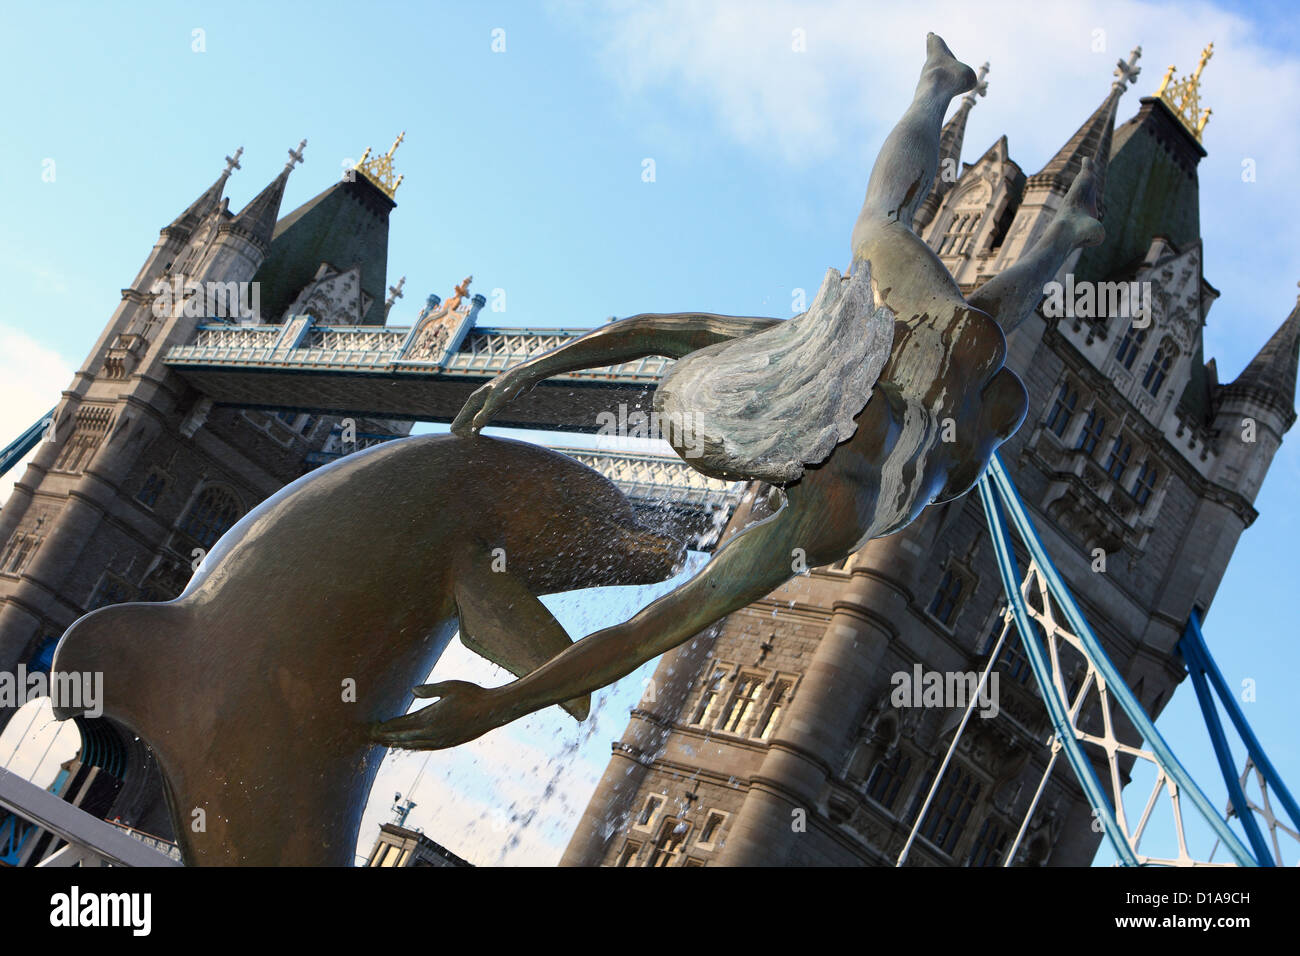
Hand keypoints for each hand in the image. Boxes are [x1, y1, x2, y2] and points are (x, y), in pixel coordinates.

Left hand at [371, 680, 504, 749]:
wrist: (491, 711)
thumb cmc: (471, 695)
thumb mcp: (448, 687)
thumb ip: (429, 690)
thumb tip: (412, 690)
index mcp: (429, 718)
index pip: (401, 725)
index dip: (385, 727)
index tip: (372, 728)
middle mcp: (432, 733)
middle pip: (403, 738)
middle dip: (387, 737)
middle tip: (372, 739)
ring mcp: (440, 740)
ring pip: (414, 745)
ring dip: (399, 744)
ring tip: (388, 744)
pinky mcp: (448, 743)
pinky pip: (426, 747)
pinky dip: (414, 747)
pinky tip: (412, 746)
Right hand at [450, 367, 532, 435]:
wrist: (523, 376)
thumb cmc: (509, 387)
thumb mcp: (497, 402)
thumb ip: (485, 413)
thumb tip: (474, 425)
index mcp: (476, 398)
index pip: (463, 414)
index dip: (460, 425)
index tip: (457, 435)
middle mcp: (480, 399)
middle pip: (468, 416)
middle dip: (465, 427)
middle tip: (464, 440)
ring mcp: (488, 400)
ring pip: (477, 415)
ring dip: (473, 425)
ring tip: (469, 436)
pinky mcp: (497, 402)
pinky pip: (486, 415)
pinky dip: (482, 422)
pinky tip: (481, 427)